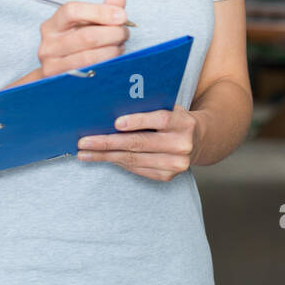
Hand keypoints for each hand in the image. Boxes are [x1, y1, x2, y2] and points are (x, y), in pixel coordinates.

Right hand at [37, 0, 130, 76]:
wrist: (57, 75)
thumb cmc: (74, 46)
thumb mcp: (85, 25)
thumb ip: (102, 10)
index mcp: (53, 25)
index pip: (72, 11)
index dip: (100, 11)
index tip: (121, 15)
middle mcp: (49, 44)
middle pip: (86, 36)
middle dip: (113, 34)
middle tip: (124, 33)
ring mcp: (52, 64)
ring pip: (90, 56)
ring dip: (112, 51)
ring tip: (120, 46)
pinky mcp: (61, 81)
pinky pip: (90, 72)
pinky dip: (107, 65)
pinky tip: (113, 59)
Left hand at [76, 105, 199, 181]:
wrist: (200, 140)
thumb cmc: (176, 119)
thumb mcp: (170, 108)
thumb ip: (150, 108)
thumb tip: (112, 110)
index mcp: (184, 123)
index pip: (160, 120)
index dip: (138, 121)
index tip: (116, 123)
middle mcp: (181, 145)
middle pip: (140, 143)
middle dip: (108, 143)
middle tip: (85, 142)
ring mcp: (176, 164)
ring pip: (134, 160)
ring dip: (106, 157)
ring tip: (85, 153)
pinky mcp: (168, 176)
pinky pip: (137, 169)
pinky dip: (118, 163)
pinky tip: (102, 158)